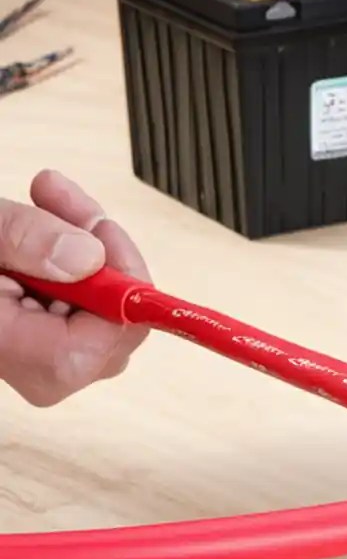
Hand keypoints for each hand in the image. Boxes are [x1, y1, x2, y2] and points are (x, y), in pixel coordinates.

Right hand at [0, 170, 149, 406]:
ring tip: (48, 195)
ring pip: (101, 316)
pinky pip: (83, 304)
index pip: (81, 355)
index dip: (115, 298)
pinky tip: (49, 210)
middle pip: (107, 339)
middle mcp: (18, 363)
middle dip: (106, 263)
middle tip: (68, 205)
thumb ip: (20, 238)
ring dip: (90, 249)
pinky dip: (76, 254)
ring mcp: (30, 353)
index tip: (103, 235)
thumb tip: (87, 259)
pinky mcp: (36, 332)